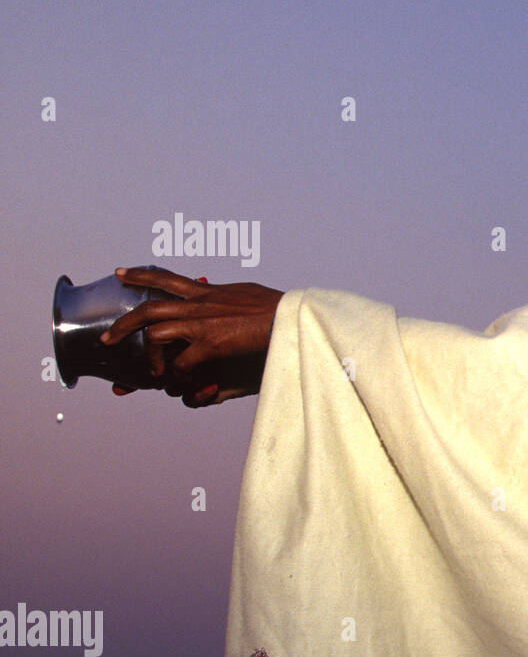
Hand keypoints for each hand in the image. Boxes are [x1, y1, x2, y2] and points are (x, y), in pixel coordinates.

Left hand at [99, 267, 283, 406]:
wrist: (291, 316)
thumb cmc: (277, 306)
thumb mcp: (247, 292)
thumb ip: (229, 296)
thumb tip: (230, 296)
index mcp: (207, 292)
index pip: (166, 278)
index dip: (140, 275)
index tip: (120, 274)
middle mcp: (199, 304)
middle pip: (149, 309)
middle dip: (124, 325)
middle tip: (108, 339)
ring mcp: (202, 324)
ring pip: (156, 335)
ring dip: (150, 357)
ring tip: (151, 373)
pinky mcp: (211, 344)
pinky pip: (181, 363)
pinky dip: (178, 375)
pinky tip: (182, 382)